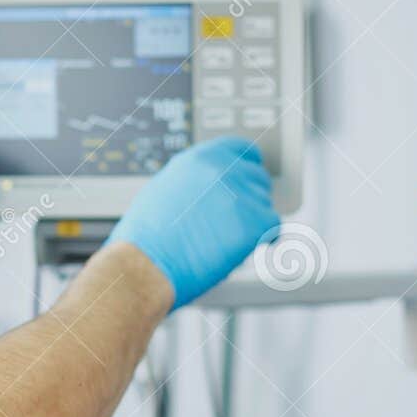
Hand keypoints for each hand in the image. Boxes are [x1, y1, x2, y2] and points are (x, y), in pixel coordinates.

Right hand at [105, 136, 278, 308]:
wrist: (143, 267)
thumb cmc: (144, 240)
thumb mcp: (163, 190)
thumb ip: (192, 182)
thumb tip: (206, 190)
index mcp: (200, 158)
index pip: (240, 149)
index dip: (246, 168)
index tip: (248, 180)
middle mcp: (223, 170)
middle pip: (257, 177)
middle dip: (250, 198)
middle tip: (236, 222)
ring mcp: (240, 194)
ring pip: (264, 204)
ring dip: (253, 221)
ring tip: (228, 240)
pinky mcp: (253, 222)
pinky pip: (273, 227)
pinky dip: (264, 239)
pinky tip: (248, 248)